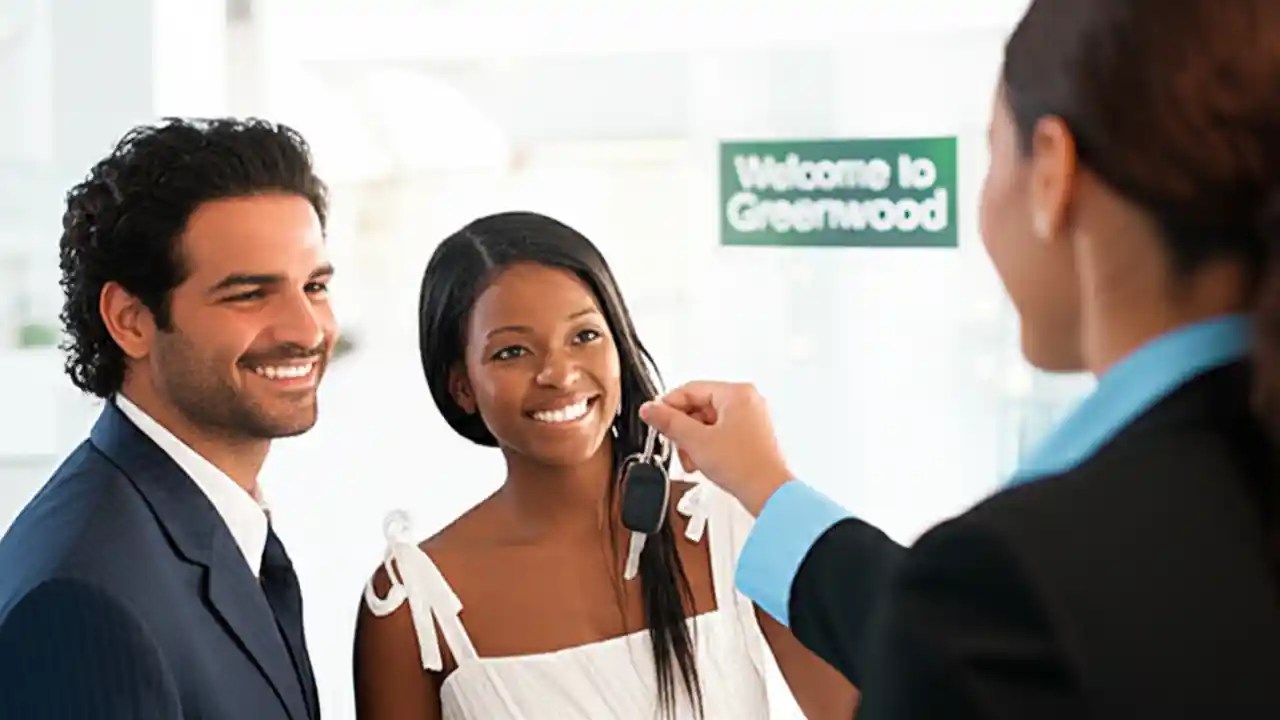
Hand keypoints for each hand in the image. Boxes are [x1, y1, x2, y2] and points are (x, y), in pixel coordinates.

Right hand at [640, 381, 792, 514]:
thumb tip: (650, 409)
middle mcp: (748, 401)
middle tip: (677, 446)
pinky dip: (709, 446)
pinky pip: (722, 432)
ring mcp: (753, 418)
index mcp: (737, 393)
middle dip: (684, 430)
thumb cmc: (744, 466)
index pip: (690, 389)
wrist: (769, 493)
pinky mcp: (754, 436)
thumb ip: (668, 422)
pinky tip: (705, 462)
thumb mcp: (695, 441)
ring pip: (709, 422)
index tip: (655, 420)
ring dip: (694, 441)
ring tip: (693, 460)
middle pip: (699, 406)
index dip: (668, 406)